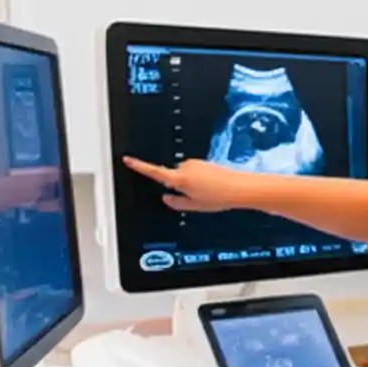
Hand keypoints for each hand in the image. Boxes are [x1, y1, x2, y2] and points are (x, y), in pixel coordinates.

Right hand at [122, 156, 250, 212]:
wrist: (239, 187)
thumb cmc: (219, 197)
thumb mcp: (195, 206)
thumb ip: (177, 203)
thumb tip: (167, 198)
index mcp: (179, 179)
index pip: (154, 172)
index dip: (139, 166)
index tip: (128, 159)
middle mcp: (185, 167)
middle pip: (173, 177)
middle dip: (179, 186)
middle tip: (196, 197)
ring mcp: (195, 163)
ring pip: (185, 174)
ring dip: (191, 182)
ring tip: (208, 192)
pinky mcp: (203, 161)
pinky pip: (195, 171)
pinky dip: (199, 179)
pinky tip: (212, 186)